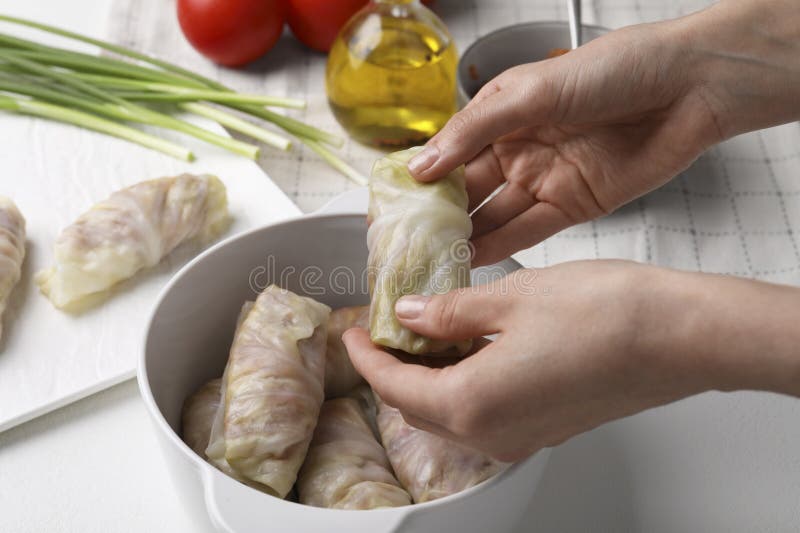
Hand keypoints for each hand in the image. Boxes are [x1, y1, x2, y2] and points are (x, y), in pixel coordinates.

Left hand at [343, 261, 799, 460]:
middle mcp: (493, 433)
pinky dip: (462, 384)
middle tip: (385, 328)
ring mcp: (523, 436)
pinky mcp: (547, 427)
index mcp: (472, 404)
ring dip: (428, 377)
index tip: (351, 331)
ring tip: (424, 331)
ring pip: (450, 414)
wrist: (679, 337)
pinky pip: (484, 414)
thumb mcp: (509, 298)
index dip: (366, 356)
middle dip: (393, 369)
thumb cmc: (605, 314)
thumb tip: (411, 316)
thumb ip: (450, 313)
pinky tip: (468, 346)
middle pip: (418, 407)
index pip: (395, 386)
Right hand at [408, 0, 799, 265]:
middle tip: (407, 246)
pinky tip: (474, 260)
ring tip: (432, 261)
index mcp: (502, 114)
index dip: (420, 180)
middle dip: (438, 216)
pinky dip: (501, 246)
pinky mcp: (572, 205)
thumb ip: (474, 132)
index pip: (449, 153)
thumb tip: (422, 166)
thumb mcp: (531, 92)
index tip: (391, 207)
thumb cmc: (616, 68)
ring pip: (493, 214)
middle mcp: (518, 148)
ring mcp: (543, 178)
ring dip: (465, 237)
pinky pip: (528, 231)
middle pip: (467, 189)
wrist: (687, 88)